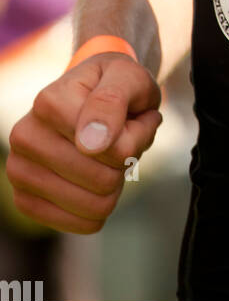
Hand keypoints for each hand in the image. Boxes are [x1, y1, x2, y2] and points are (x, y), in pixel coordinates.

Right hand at [6, 53, 162, 233]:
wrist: (95, 98)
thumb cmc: (117, 87)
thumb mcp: (127, 77)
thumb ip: (111, 101)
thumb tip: (90, 144)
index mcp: (48, 102)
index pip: (114, 148)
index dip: (137, 135)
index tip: (130, 116)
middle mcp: (25, 136)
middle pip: (103, 180)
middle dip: (126, 162)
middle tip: (122, 138)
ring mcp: (19, 171)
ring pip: (95, 205)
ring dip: (115, 184)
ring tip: (108, 156)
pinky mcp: (25, 201)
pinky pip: (82, 224)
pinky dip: (101, 207)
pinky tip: (93, 180)